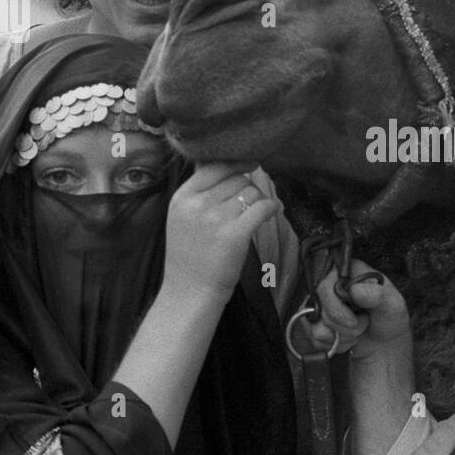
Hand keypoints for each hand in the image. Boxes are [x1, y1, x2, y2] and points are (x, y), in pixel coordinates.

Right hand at [162, 161, 277, 297]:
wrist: (189, 292)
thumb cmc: (190, 254)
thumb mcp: (182, 216)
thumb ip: (200, 191)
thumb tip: (229, 162)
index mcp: (182, 197)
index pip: (214, 165)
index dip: (236, 163)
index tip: (250, 164)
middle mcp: (197, 204)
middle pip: (237, 179)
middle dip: (248, 188)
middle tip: (248, 205)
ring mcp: (215, 219)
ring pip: (252, 192)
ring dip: (259, 201)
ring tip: (253, 216)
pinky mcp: (235, 235)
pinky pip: (263, 207)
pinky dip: (271, 208)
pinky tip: (271, 213)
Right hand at [304, 259, 410, 359]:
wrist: (385, 342)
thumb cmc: (390, 317)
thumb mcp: (393, 304)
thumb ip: (378, 295)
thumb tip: (355, 290)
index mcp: (347, 273)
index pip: (325, 285)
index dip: (336, 307)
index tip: (354, 320)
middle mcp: (330, 287)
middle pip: (319, 308)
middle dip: (343, 326)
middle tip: (363, 324)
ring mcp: (321, 306)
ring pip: (316, 328)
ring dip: (341, 337)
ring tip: (359, 331)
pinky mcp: (316, 325)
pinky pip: (315, 340)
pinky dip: (335, 345)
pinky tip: (349, 340)